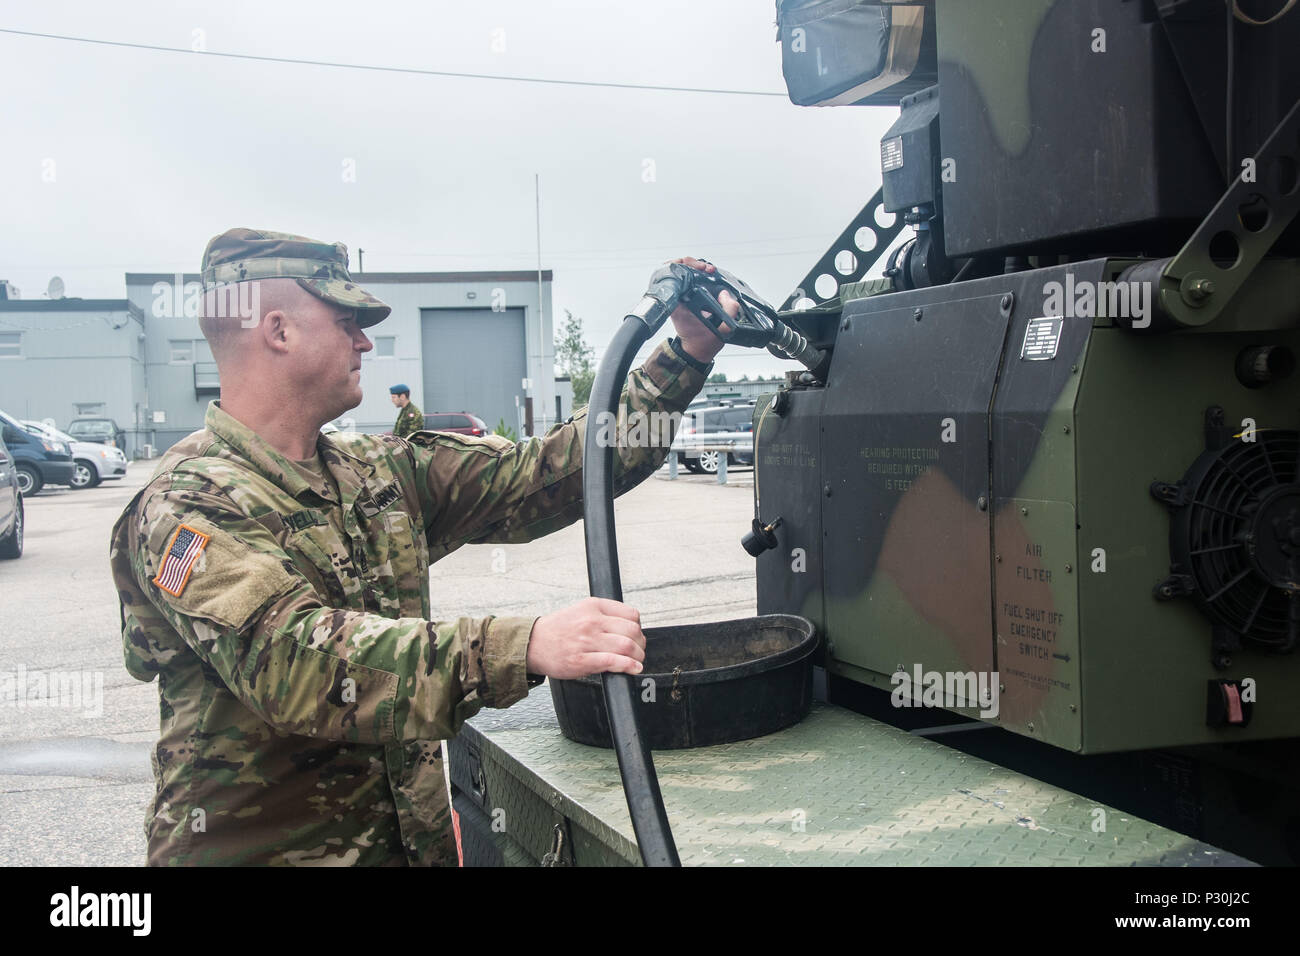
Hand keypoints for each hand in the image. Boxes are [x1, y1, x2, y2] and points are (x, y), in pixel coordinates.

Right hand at [526, 597, 646, 678]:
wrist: (532, 644)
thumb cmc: (557, 630)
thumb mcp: (581, 611)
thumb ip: (604, 616)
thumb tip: (630, 629)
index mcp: (593, 606)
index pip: (631, 614)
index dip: (638, 627)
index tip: (636, 635)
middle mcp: (591, 621)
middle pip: (632, 631)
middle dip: (640, 643)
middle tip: (638, 650)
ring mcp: (587, 641)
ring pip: (626, 646)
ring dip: (637, 656)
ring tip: (636, 660)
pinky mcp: (582, 661)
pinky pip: (614, 662)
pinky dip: (629, 666)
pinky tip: (634, 668)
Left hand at [663, 256, 740, 364]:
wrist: (697, 349)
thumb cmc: (704, 341)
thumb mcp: (722, 329)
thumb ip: (729, 310)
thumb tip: (725, 293)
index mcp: (678, 304)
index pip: (676, 275)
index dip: (690, 267)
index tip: (703, 270)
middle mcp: (674, 298)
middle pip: (677, 268)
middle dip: (693, 264)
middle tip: (707, 269)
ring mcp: (677, 297)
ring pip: (681, 271)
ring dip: (694, 267)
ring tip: (707, 270)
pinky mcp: (682, 296)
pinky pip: (686, 279)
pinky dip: (695, 274)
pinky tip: (705, 274)